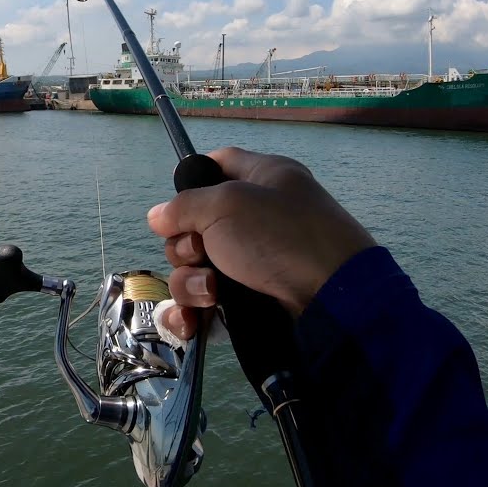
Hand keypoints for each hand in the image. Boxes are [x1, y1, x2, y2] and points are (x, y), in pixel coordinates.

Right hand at [147, 147, 375, 338]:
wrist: (331, 300)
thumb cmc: (282, 236)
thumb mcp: (228, 204)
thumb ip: (185, 205)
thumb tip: (157, 216)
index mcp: (262, 179)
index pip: (218, 164)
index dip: (192, 179)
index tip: (177, 201)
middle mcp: (256, 217)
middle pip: (195, 225)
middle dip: (185, 245)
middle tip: (202, 252)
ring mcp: (252, 262)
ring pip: (194, 268)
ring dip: (190, 283)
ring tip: (212, 292)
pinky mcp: (247, 301)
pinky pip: (202, 304)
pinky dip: (192, 312)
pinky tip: (193, 322)